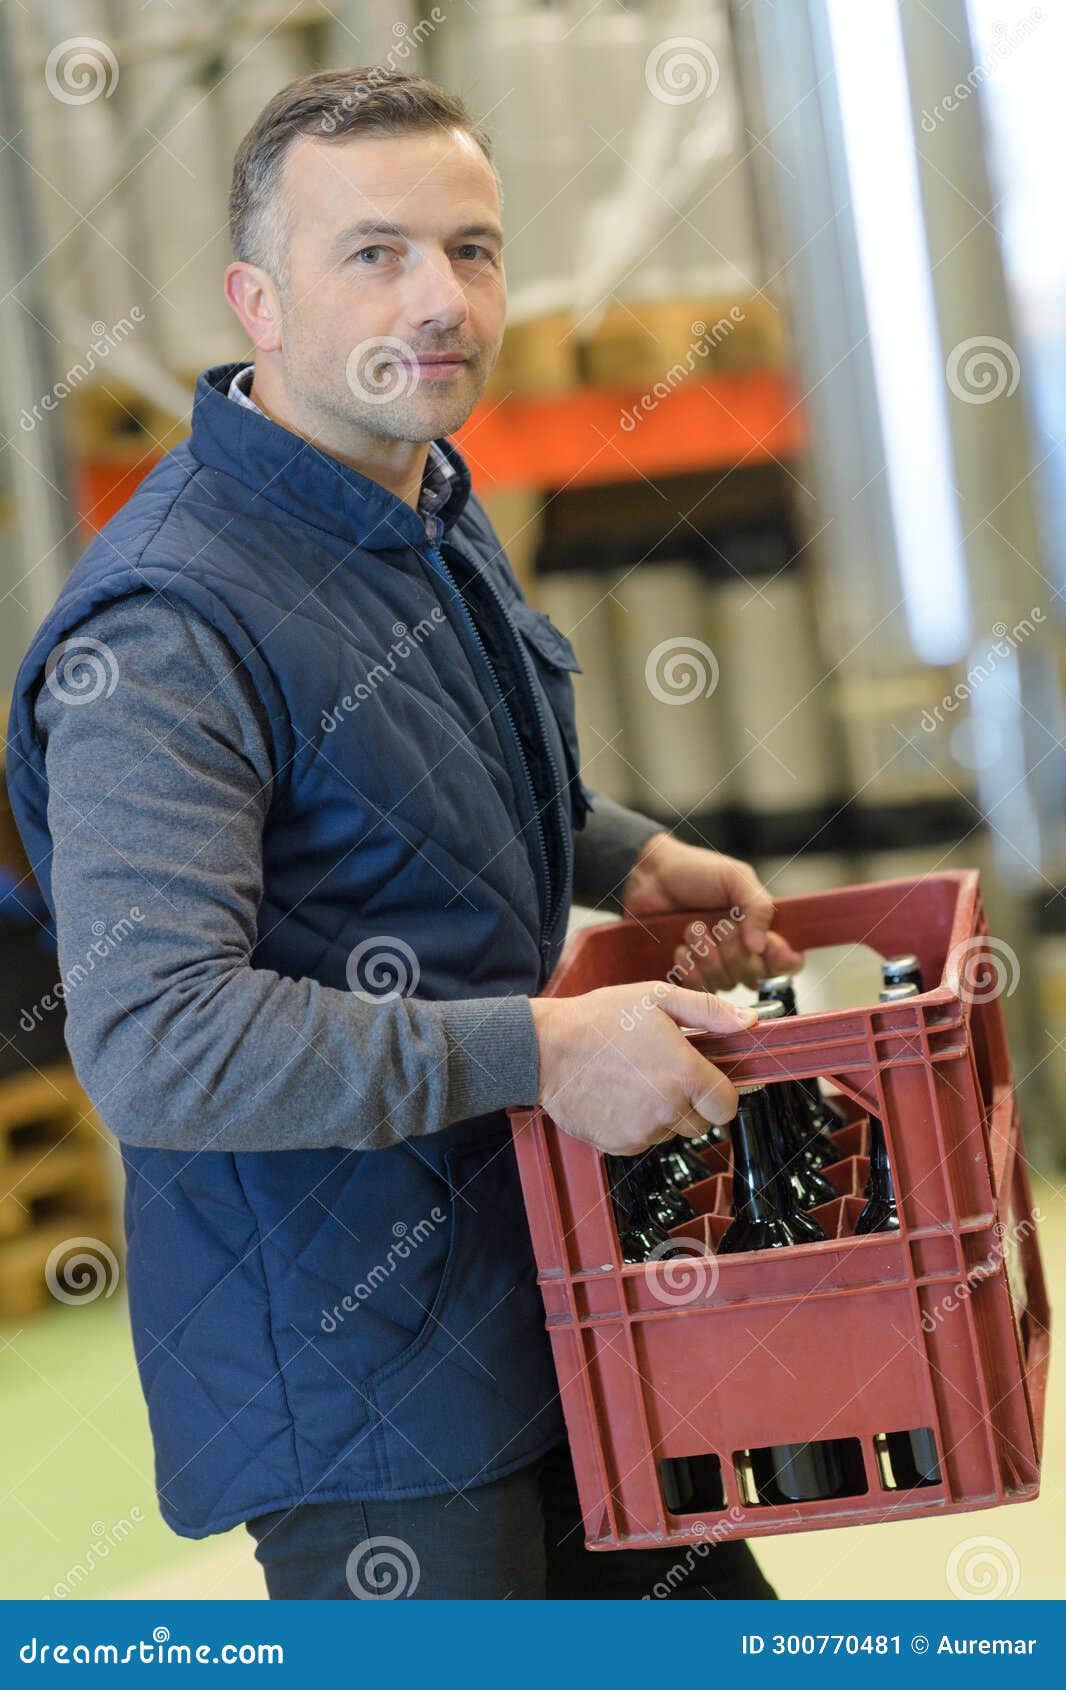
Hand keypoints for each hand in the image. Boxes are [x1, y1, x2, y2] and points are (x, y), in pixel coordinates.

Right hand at [529, 981, 757, 1155]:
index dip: (719, 1093)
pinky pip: (642, 1141)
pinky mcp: (619, 1145)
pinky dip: (635, 1124)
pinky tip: (616, 1096)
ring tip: (632, 1080)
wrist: (545, 1049)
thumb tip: (748, 1021)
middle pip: (700, 1123)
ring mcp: (643, 1131)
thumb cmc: (599, 1019)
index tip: (704, 1080)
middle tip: (660, 1072)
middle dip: (689, 1102)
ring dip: (662, 1113)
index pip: (726, 1107)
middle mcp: (668, 1109)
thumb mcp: (657, 998)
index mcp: (685, 1074)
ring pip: (670, 1132)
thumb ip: (709, 1011)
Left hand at [620, 833, 803, 990]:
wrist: (649, 875)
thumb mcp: (735, 877)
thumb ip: (759, 907)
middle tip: (720, 925)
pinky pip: (699, 989)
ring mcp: (714, 964)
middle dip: (735, 951)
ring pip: (726, 983)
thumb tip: (761, 946)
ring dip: (708, 956)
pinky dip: (690, 969)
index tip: (765, 947)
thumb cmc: (693, 871)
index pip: (786, 962)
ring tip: (692, 928)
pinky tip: (681, 949)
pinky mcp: (688, 974)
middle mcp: (740, 950)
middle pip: (754, 975)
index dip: (780, 961)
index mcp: (759, 927)